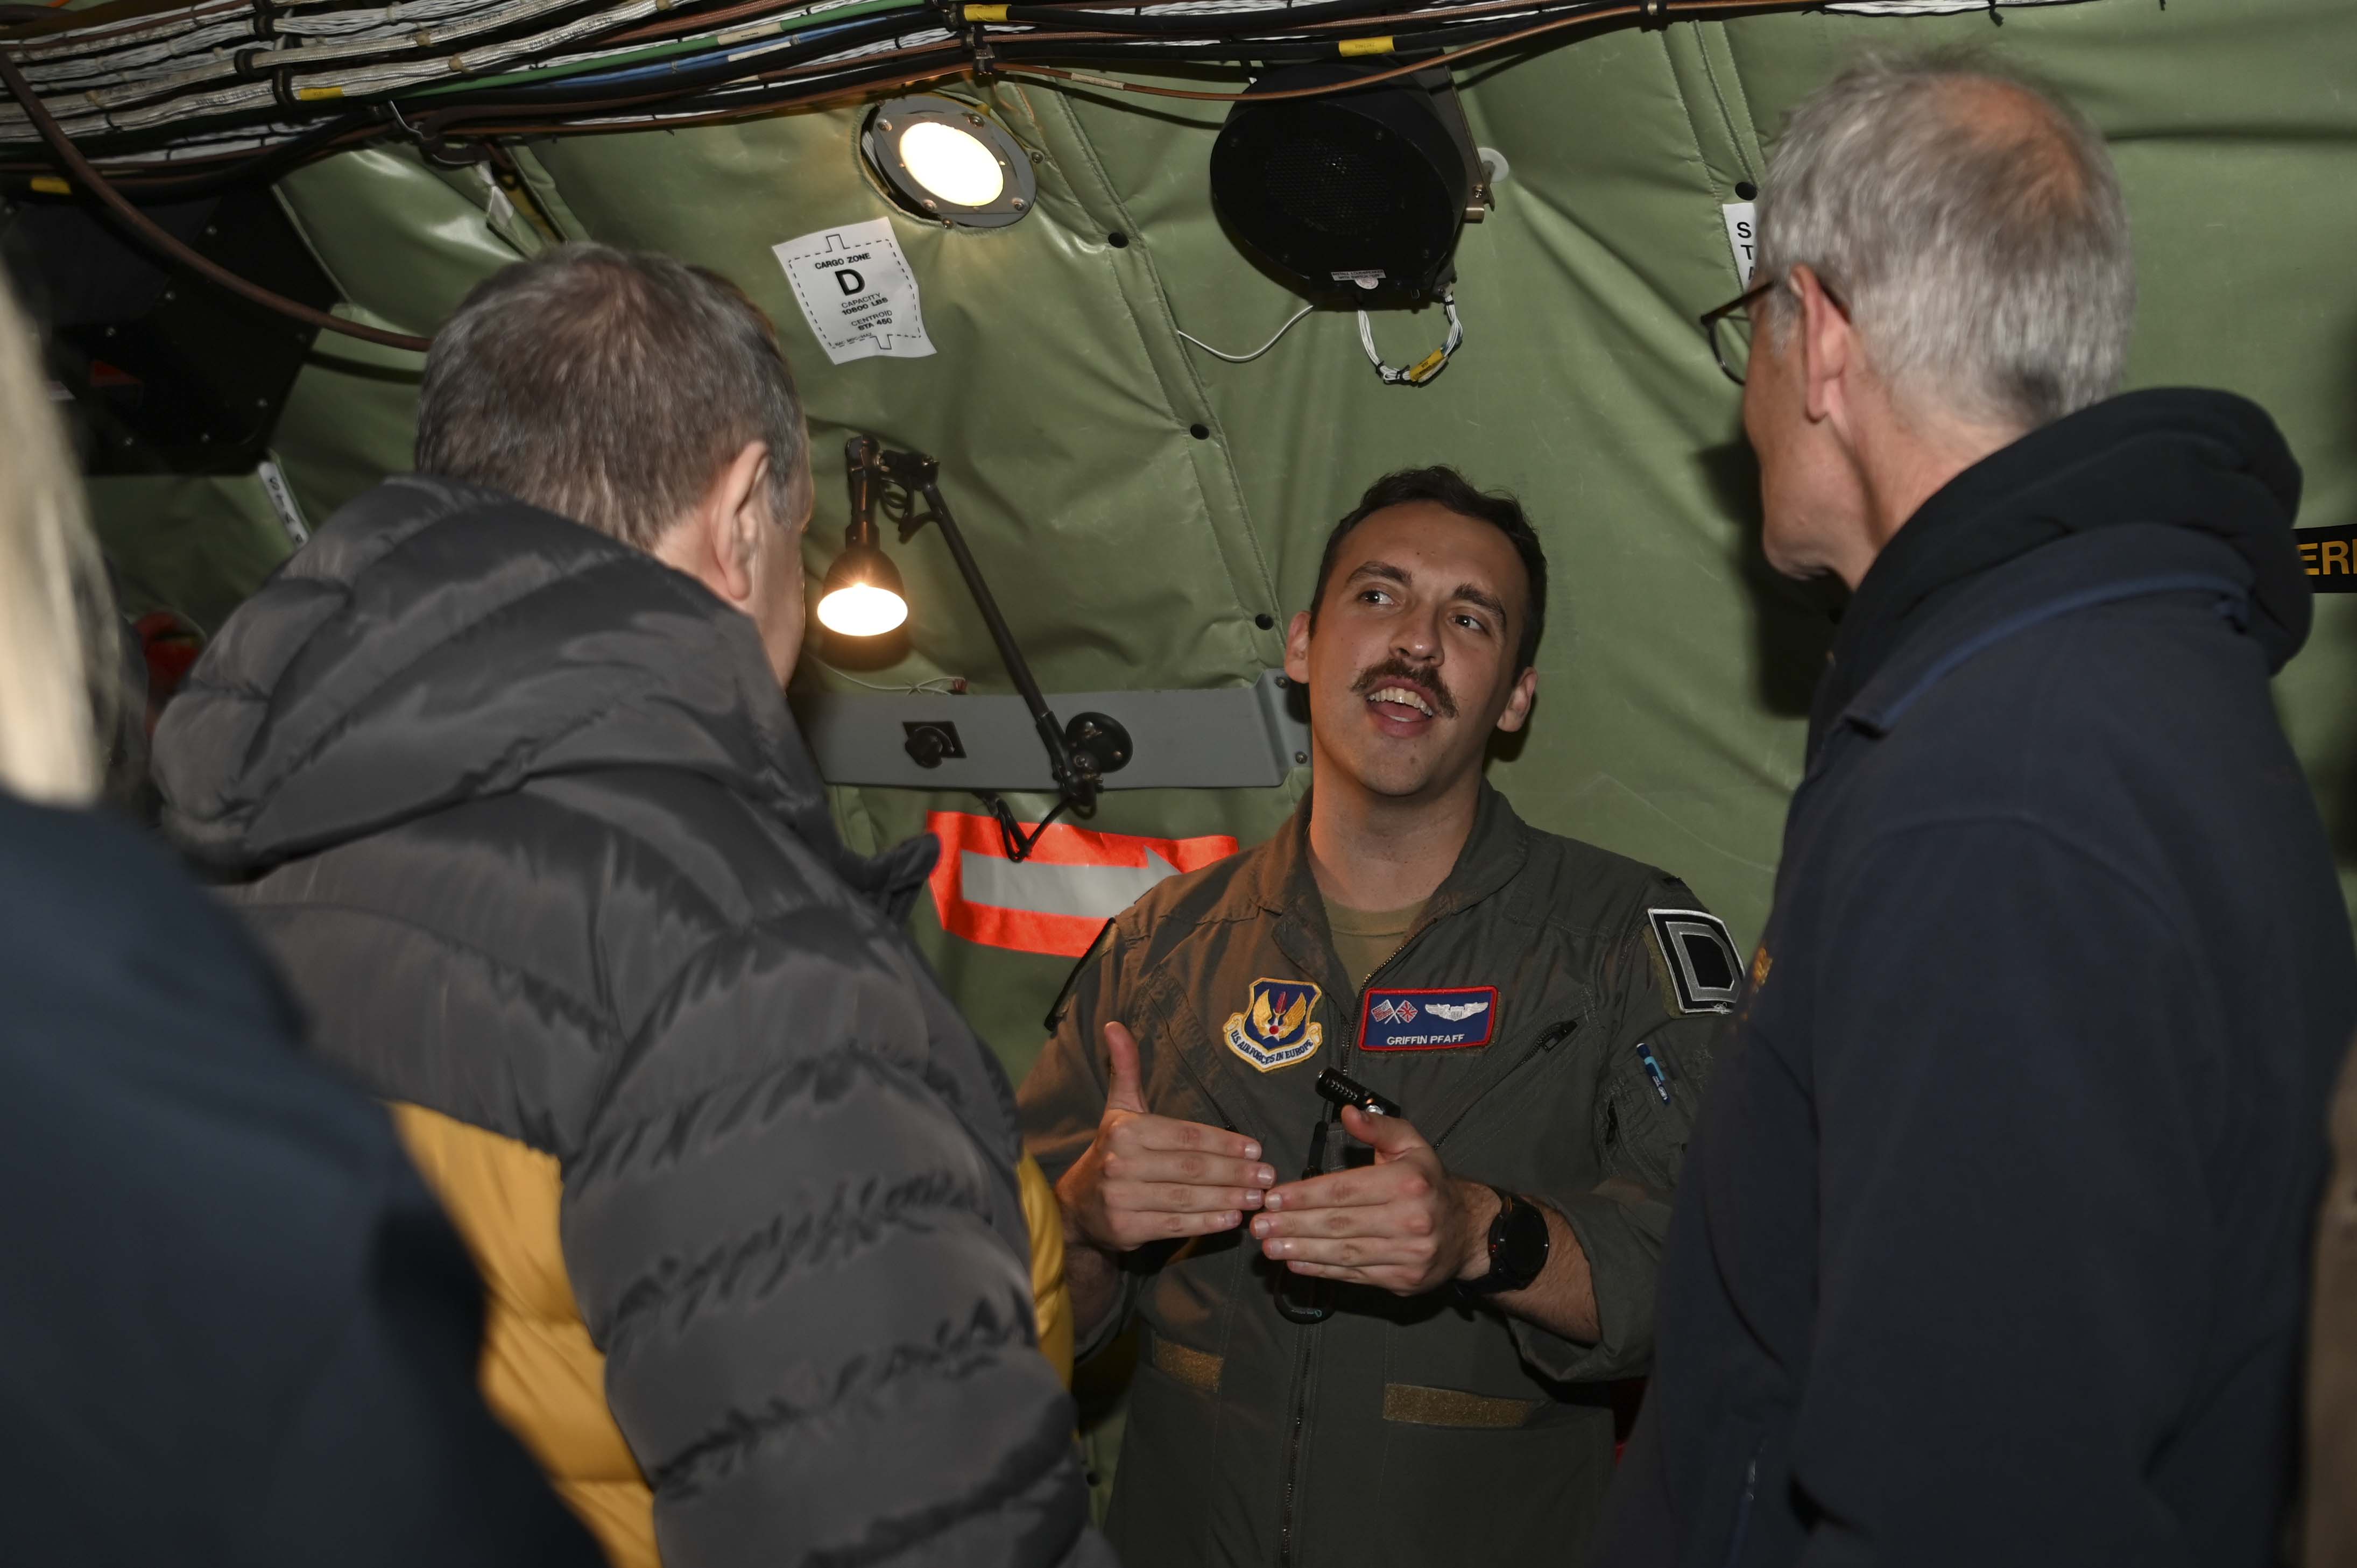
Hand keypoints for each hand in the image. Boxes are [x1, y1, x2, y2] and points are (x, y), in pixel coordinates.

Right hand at [1056, 1021, 1275, 1252]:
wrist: (1076, 1207)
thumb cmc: (1111, 1151)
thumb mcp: (1118, 1110)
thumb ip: (1126, 1069)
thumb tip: (1115, 1026)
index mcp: (1125, 1130)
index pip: (1186, 1136)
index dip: (1224, 1143)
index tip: (1256, 1148)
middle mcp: (1120, 1162)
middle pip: (1191, 1167)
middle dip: (1234, 1172)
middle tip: (1267, 1175)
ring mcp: (1122, 1198)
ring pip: (1186, 1198)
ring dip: (1227, 1198)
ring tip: (1257, 1198)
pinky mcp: (1126, 1229)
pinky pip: (1175, 1224)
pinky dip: (1206, 1223)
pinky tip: (1231, 1219)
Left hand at [1251, 1104, 1497, 1295]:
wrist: (1467, 1231)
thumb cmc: (1429, 1183)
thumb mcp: (1412, 1145)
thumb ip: (1379, 1128)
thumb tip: (1348, 1112)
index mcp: (1409, 1183)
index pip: (1345, 1190)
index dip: (1305, 1195)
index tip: (1273, 1198)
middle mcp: (1410, 1220)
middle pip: (1339, 1224)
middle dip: (1294, 1225)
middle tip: (1259, 1225)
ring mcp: (1408, 1254)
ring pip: (1344, 1254)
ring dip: (1302, 1250)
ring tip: (1269, 1246)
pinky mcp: (1404, 1280)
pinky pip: (1355, 1275)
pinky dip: (1322, 1271)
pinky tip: (1297, 1262)